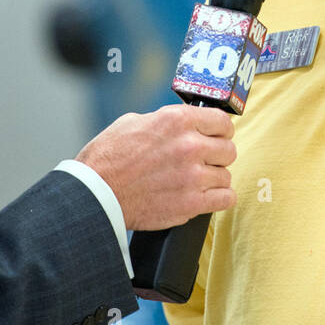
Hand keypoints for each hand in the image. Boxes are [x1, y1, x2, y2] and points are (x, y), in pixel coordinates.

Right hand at [76, 104, 236, 230]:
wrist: (96, 193)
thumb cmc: (108, 158)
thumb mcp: (135, 122)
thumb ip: (166, 121)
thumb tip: (183, 123)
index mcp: (177, 120)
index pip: (222, 122)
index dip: (221, 131)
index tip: (217, 137)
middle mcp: (190, 145)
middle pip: (228, 150)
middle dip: (217, 156)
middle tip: (204, 162)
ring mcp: (193, 176)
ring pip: (226, 176)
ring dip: (214, 179)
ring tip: (196, 182)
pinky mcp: (191, 203)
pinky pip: (226, 198)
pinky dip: (219, 198)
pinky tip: (206, 197)